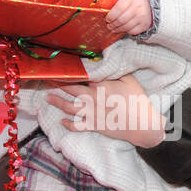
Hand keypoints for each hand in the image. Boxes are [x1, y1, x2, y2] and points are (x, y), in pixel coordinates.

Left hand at [45, 74, 165, 147]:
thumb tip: (107, 64)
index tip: (62, 67)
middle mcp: (92, 99)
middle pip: (70, 89)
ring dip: (56, 102)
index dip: (71, 71)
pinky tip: (62, 121)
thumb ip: (116, 72)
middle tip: (48, 79)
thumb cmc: (137, 101)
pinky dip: (68, 124)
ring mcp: (91, 113)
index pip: (81, 76)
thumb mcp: (129, 80)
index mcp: (100, 86)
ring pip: (68, 107)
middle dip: (57, 83)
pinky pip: (76, 126)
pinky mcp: (94, 125)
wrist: (142, 125)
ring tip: (48, 97)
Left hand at [105, 0, 152, 35]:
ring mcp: (142, 17)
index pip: (119, 8)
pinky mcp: (144, 25)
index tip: (107, 18)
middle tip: (108, 25)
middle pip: (121, 19)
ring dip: (117, 29)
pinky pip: (132, 31)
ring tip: (113, 28)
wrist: (152, 4)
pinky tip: (122, 29)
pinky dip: (126, 31)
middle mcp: (138, 7)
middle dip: (112, 24)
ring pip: (126, 27)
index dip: (111, 15)